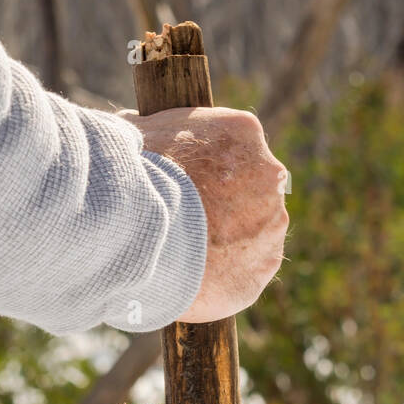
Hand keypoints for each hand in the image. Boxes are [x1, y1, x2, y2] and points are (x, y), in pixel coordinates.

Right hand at [123, 106, 288, 321]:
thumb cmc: (132, 175)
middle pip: (253, 188)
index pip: (236, 144)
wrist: (136, 232)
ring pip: (256, 232)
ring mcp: (271, 225)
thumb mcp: (134, 134)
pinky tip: (198, 276)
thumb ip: (149, 131)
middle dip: (227, 202)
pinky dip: (228, 275)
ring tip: (189, 252)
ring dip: (231, 240)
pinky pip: (249, 271)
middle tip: (189, 219)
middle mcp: (269, 175)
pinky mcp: (262, 269)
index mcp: (242, 131)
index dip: (211, 165)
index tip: (190, 180)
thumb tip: (133, 127)